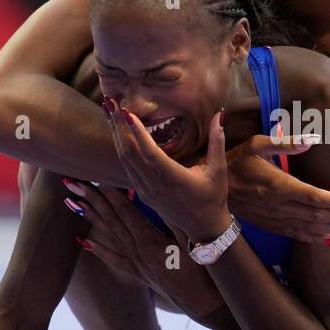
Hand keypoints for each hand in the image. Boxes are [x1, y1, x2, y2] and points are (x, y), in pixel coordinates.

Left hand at [64, 177, 227, 326]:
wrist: (205, 305)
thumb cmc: (205, 272)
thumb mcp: (194, 241)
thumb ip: (176, 219)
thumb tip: (162, 194)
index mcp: (150, 240)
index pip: (124, 210)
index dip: (108, 191)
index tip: (93, 174)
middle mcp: (138, 251)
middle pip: (110, 220)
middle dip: (90, 199)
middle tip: (69, 182)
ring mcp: (137, 263)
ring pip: (108, 236)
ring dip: (89, 218)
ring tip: (70, 203)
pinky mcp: (140, 274)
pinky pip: (115, 259)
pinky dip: (99, 249)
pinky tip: (84, 242)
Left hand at [107, 102, 230, 239]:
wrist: (204, 227)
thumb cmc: (213, 197)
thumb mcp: (219, 169)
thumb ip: (217, 141)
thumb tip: (221, 114)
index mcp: (173, 179)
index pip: (149, 152)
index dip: (136, 131)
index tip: (125, 111)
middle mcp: (155, 186)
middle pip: (129, 153)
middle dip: (118, 127)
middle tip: (110, 102)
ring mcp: (146, 191)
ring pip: (124, 160)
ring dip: (116, 135)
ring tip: (108, 112)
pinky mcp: (143, 193)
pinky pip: (127, 168)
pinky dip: (121, 148)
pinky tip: (118, 133)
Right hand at [225, 130, 329, 244]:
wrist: (214, 189)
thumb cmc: (237, 162)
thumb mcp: (256, 144)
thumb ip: (284, 142)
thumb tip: (312, 139)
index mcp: (278, 185)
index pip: (313, 196)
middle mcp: (280, 205)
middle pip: (318, 215)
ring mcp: (277, 218)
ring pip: (312, 227)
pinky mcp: (274, 226)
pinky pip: (300, 235)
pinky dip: (319, 239)